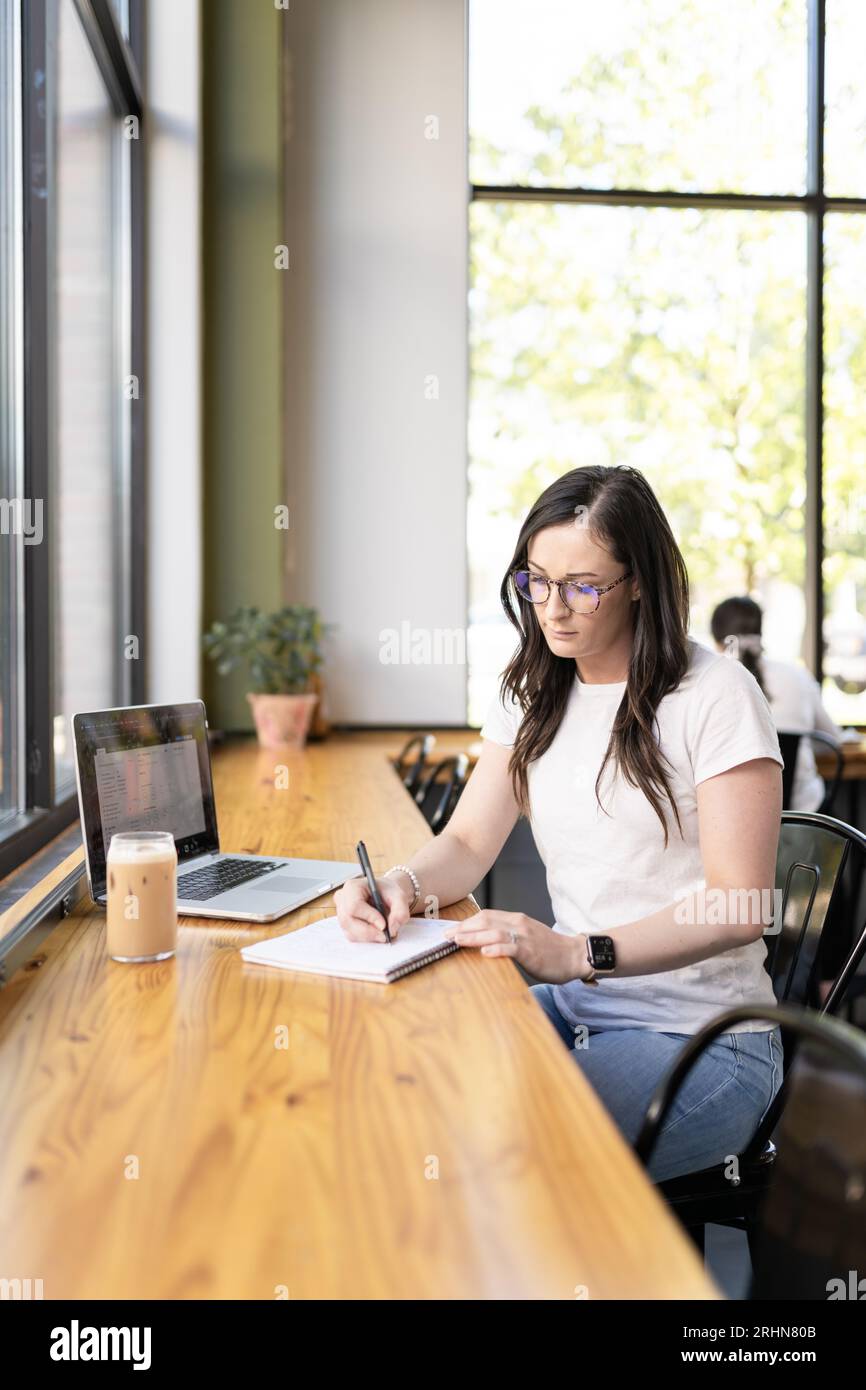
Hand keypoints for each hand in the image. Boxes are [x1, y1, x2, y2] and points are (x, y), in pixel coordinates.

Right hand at [333, 873, 411, 941]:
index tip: (384, 925)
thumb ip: (400, 911)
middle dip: (369, 932)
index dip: (369, 917)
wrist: (385, 895)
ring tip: (383, 933)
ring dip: (369, 937)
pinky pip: (352, 936)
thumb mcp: (399, 896)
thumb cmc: (388, 892)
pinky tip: (376, 933)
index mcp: (352, 887)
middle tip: (385, 935)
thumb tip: (391, 928)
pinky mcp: (344, 925)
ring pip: (350, 932)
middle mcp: (342, 899)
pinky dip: (366, 938)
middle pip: (348, 921)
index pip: (354, 905)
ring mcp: (341, 913)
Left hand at [443, 911, 589, 984]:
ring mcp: (525, 937)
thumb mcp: (525, 935)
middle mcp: (518, 924)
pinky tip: (485, 953)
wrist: (574, 954)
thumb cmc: (549, 948)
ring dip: (473, 936)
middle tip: (445, 935)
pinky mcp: (531, 951)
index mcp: (516, 919)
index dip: (466, 922)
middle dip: (463, 928)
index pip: (486, 915)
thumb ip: (507, 934)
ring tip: (456, 941)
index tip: (451, 929)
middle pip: (485, 921)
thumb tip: (483, 941)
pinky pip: (511, 948)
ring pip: (494, 932)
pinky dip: (497, 949)